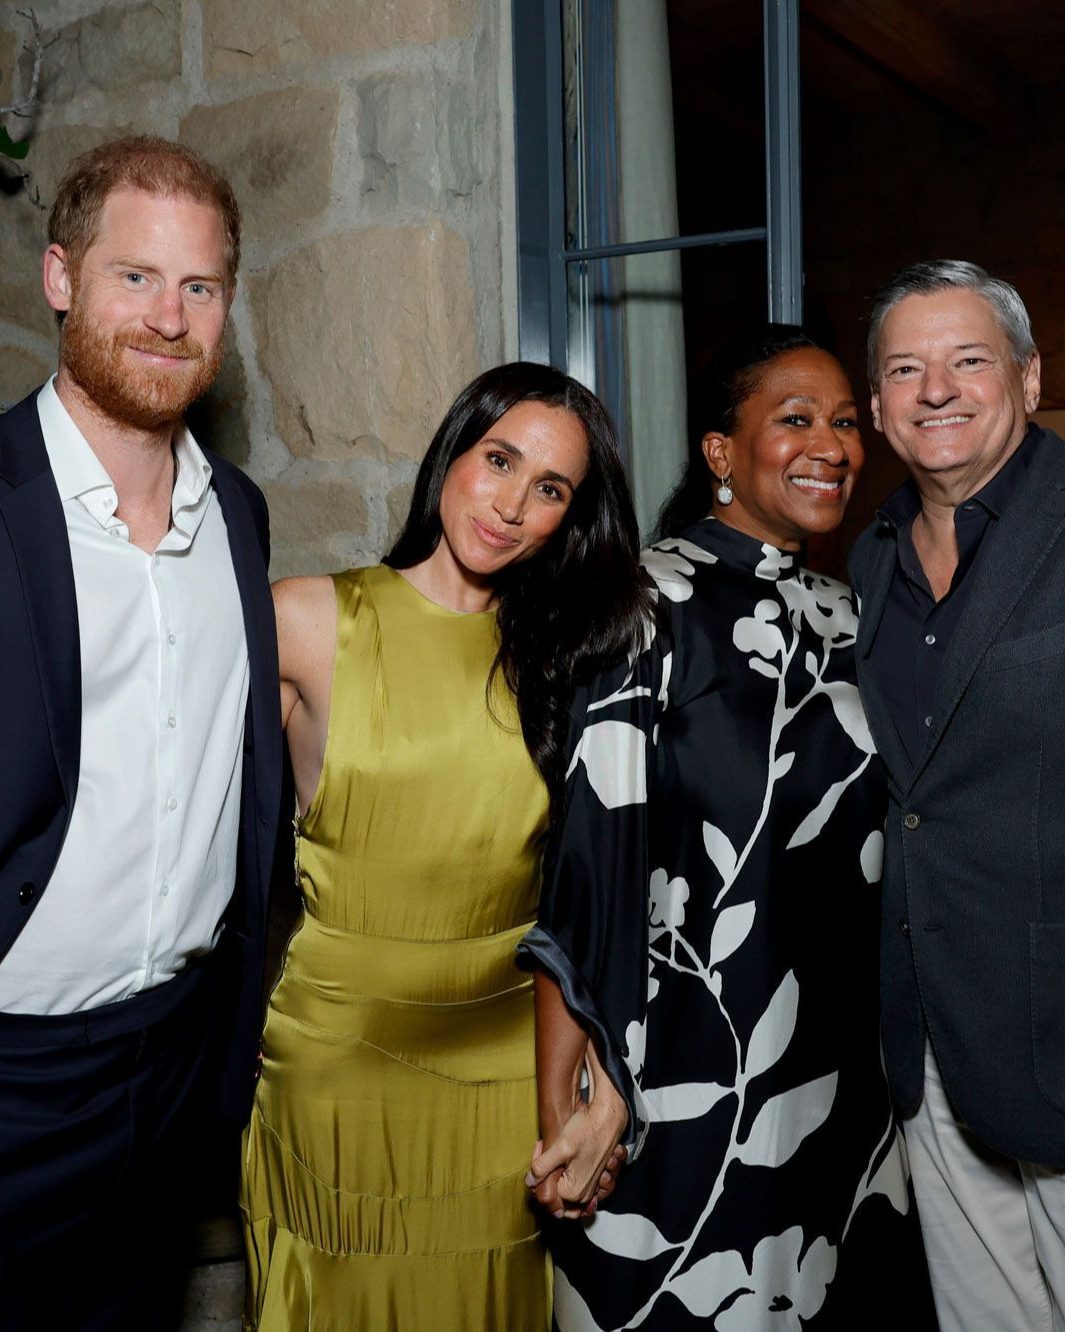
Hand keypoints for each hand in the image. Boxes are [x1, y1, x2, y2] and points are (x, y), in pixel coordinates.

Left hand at [526, 1043, 628, 1218]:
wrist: (612, 1113)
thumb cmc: (587, 1127)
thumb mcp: (561, 1144)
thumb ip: (543, 1164)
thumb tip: (529, 1180)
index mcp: (573, 1189)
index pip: (546, 1196)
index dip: (538, 1176)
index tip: (540, 1151)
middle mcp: (584, 1192)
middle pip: (556, 1198)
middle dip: (547, 1177)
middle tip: (546, 1151)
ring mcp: (592, 1184)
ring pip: (568, 1192)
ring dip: (558, 1176)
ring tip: (556, 1152)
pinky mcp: (597, 1173)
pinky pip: (580, 1183)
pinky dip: (572, 1173)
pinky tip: (568, 1155)